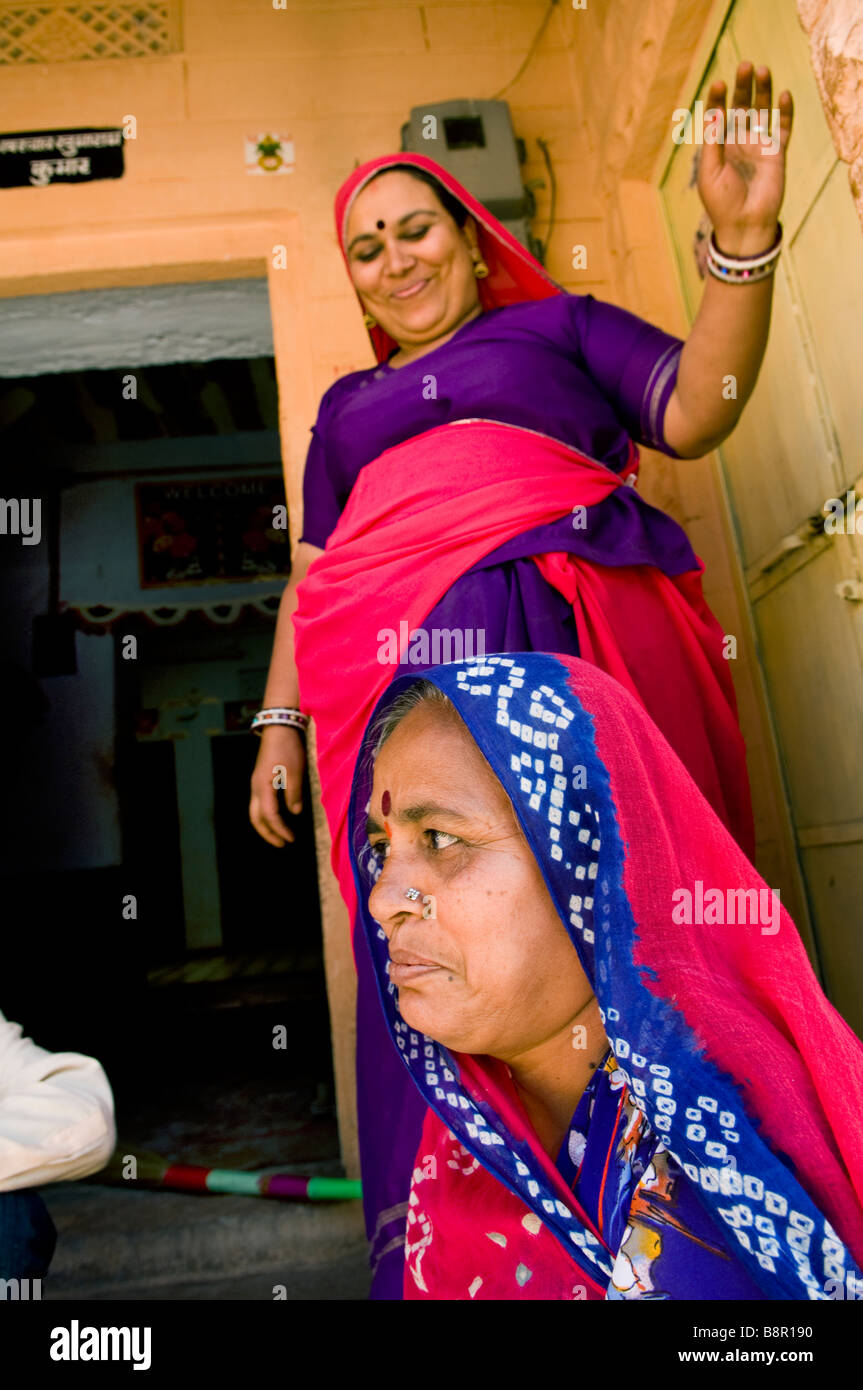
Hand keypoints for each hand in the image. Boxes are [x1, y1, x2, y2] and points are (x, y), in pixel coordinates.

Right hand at [249, 725, 305, 846]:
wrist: (280, 726)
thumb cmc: (288, 748)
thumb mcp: (295, 771)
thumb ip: (294, 794)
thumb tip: (294, 812)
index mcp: (263, 786)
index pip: (270, 815)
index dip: (280, 829)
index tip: (292, 839)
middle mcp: (256, 787)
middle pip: (256, 818)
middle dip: (268, 833)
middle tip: (283, 844)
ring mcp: (256, 783)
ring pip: (256, 811)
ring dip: (266, 825)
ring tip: (280, 834)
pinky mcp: (260, 779)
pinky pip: (260, 803)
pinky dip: (267, 814)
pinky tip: (279, 816)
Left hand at [697, 61, 793, 256]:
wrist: (744, 225)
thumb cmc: (721, 203)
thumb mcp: (710, 172)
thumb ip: (712, 143)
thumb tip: (713, 113)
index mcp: (719, 146)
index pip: (718, 115)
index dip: (718, 98)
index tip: (718, 84)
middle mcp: (739, 142)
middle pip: (741, 106)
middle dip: (743, 86)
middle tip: (745, 65)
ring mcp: (758, 146)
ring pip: (762, 111)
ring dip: (763, 91)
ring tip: (762, 70)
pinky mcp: (776, 153)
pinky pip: (782, 128)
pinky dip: (784, 112)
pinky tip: (783, 95)